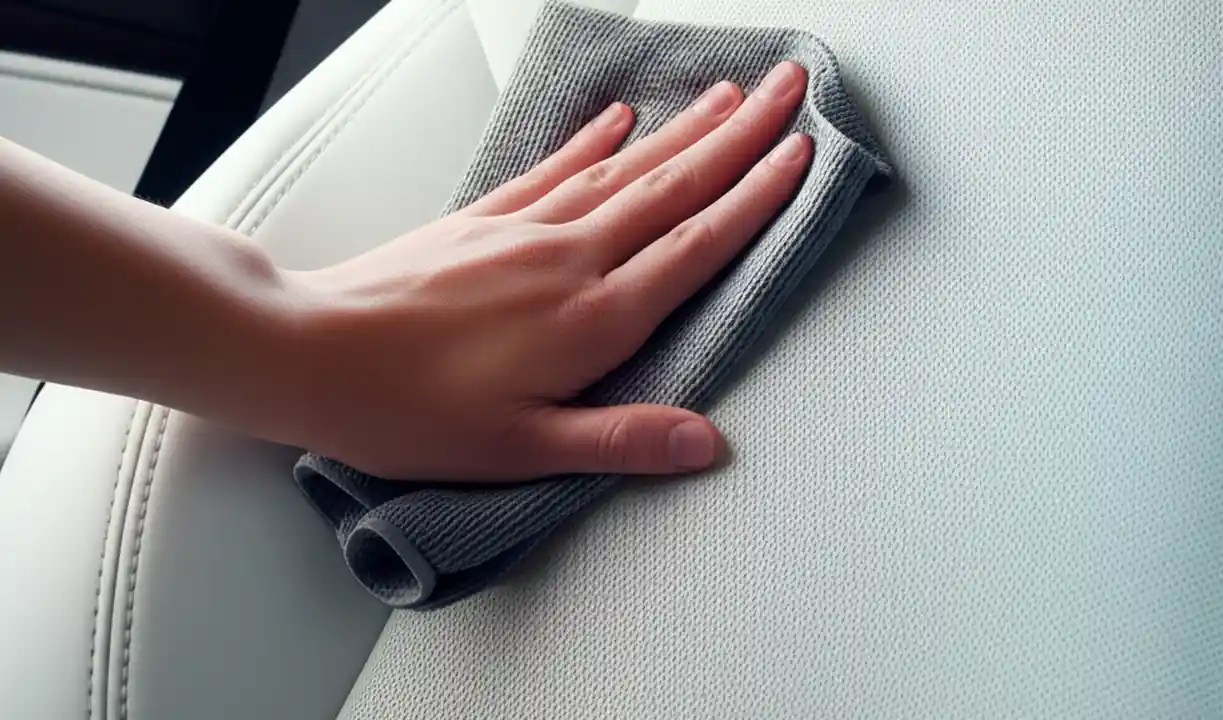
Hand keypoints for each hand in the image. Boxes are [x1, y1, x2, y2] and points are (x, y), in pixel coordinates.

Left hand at [282, 62, 811, 480]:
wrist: (306, 350)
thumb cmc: (407, 412)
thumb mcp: (519, 451)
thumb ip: (619, 441)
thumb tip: (706, 443)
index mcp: (588, 319)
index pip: (693, 246)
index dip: (753, 199)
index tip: (799, 155)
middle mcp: (566, 259)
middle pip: (672, 189)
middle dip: (739, 140)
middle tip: (787, 92)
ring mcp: (523, 231)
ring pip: (623, 170)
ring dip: (683, 131)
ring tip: (728, 96)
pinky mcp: (482, 220)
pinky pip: (553, 169)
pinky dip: (593, 141)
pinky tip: (619, 118)